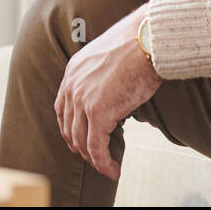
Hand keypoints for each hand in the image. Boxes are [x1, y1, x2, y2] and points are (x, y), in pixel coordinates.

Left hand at [54, 3, 162, 180]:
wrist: (147, 39)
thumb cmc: (138, 44)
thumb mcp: (109, 57)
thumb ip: (102, 75)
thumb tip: (112, 92)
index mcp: (72, 72)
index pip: (63, 109)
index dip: (71, 129)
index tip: (82, 140)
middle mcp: (72, 86)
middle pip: (69, 128)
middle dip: (81, 147)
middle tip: (95, 157)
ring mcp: (83, 101)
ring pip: (82, 142)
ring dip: (94, 159)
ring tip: (107, 167)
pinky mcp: (99, 114)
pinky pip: (96, 149)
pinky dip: (103, 164)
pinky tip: (113, 170)